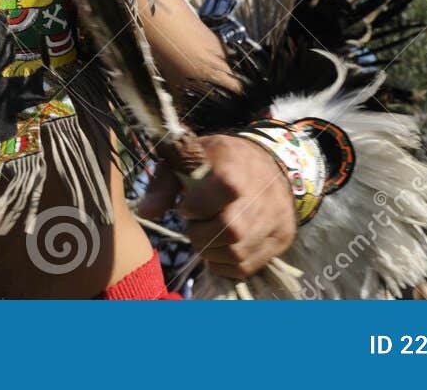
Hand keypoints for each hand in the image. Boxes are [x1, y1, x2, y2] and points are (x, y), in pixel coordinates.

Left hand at [135, 133, 296, 279]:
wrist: (266, 163)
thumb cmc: (217, 161)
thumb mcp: (186, 159)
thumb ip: (164, 184)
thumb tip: (145, 213)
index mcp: (237, 164)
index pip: (224, 190)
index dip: (196, 206)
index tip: (186, 206)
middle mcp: (263, 193)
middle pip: (230, 230)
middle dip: (201, 234)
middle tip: (195, 225)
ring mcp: (275, 219)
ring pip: (237, 254)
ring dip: (211, 251)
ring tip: (206, 234)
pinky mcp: (281, 239)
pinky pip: (247, 267)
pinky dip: (224, 264)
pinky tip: (218, 247)